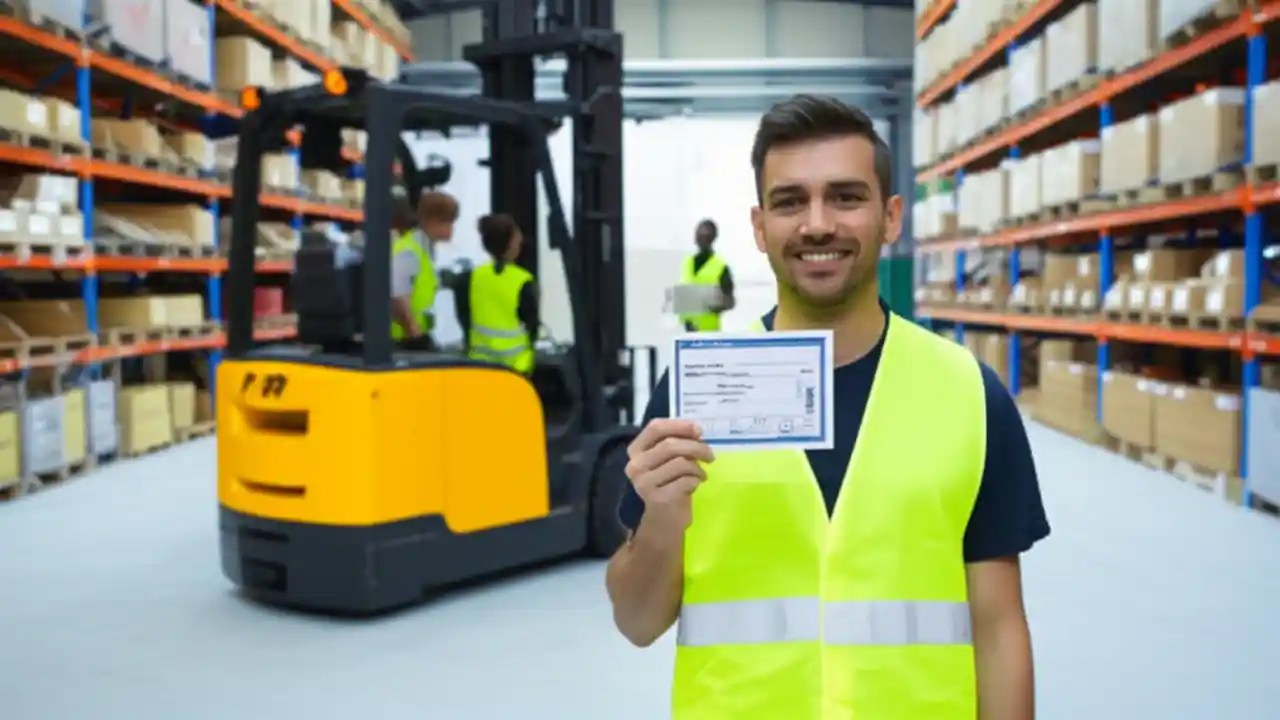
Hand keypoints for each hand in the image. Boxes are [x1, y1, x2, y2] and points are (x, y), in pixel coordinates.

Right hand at [625, 419, 714, 539]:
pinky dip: (696, 480)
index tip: (698, 430)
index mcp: (635, 450)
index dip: (679, 425)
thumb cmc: (668, 483)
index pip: (655, 427)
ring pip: (681, 463)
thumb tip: (696, 430)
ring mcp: (644, 483)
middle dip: (696, 447)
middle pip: (671, 445)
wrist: (662, 519)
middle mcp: (635, 465)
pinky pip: (686, 481)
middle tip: (710, 455)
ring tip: (700, 474)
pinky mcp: (658, 498)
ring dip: (697, 467)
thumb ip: (676, 442)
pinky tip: (695, 484)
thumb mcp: (668, 459)